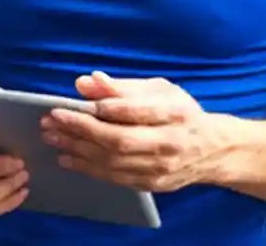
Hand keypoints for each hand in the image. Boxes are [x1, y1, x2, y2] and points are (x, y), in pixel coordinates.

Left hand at [40, 72, 232, 192]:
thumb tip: (88, 82)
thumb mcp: (160, 90)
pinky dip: (88, 168)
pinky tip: (68, 158)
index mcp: (175, 114)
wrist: (212, 151)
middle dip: (82, 129)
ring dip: (78, 150)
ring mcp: (160, 168)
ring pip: (113, 161)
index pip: (137, 111)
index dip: (107, 107)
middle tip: (53, 119)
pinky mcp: (151, 184)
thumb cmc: (181, 113)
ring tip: (53, 137)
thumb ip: (122, 87)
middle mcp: (169, 143)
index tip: (78, 100)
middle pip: (120, 139)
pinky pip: (114, 178)